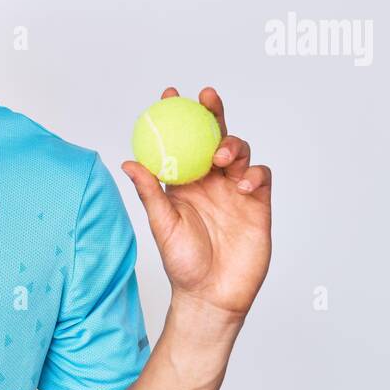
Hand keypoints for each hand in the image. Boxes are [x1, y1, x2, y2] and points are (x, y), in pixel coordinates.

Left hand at [121, 86, 270, 319]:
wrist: (212, 295)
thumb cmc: (183, 263)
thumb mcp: (162, 225)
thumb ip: (149, 193)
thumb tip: (128, 162)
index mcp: (183, 183)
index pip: (180, 142)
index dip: (176, 116)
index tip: (168, 94)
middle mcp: (210, 182)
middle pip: (213, 137)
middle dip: (212, 112)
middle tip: (205, 97)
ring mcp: (235, 191)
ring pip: (240, 152)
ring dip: (232, 145)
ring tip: (220, 156)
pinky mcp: (258, 204)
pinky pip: (261, 176)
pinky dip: (254, 173)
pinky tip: (241, 184)